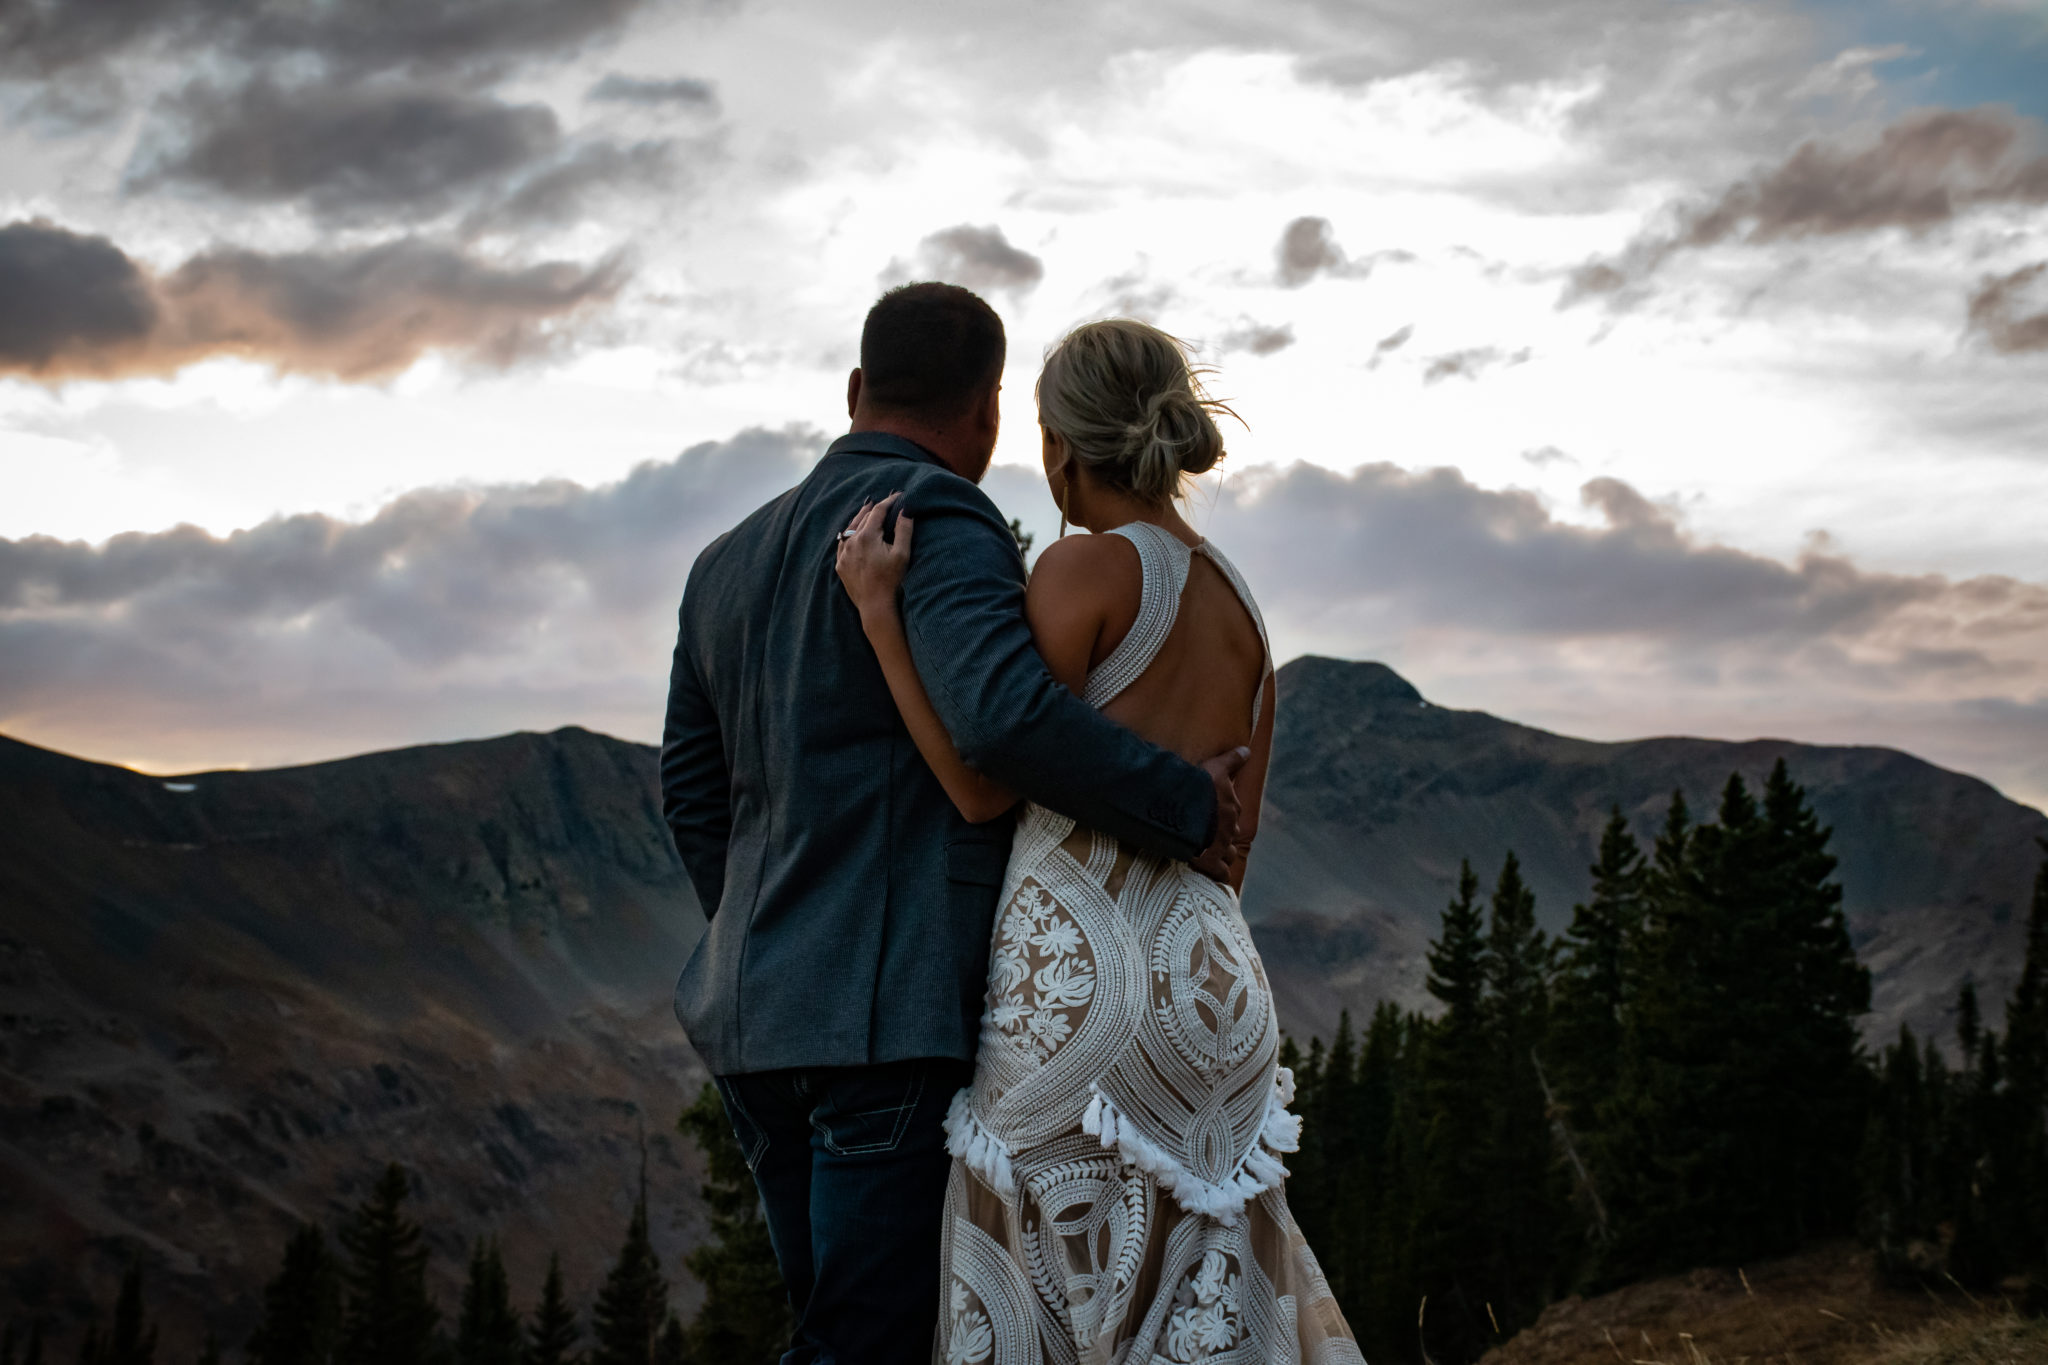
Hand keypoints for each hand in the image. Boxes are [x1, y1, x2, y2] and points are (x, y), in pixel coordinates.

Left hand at [834, 493, 914, 619]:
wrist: (875, 605)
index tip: (898, 495)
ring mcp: (843, 554)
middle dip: (874, 509)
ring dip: (859, 519)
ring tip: (866, 510)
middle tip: (883, 502)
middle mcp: (851, 542)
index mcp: (867, 536)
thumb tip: (906, 510)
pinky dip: (849, 535)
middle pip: (862, 518)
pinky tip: (852, 534)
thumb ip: (904, 529)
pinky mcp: (841, 565)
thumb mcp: (902, 554)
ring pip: (849, 529)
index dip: (889, 501)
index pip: (878, 511)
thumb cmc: (892, 580)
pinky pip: (842, 544)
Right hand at [1189, 746, 1249, 881]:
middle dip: (1224, 835)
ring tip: (1213, 855)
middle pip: (1233, 835)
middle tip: (1211, 835)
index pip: (1233, 813)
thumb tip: (1249, 749)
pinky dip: (1218, 874)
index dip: (1224, 814)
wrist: (1181, 810)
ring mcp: (1220, 847)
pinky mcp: (1210, 862)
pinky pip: (1220, 873)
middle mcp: (1229, 829)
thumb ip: (1232, 760)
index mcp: (1231, 808)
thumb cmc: (1197, 787)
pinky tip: (1214, 875)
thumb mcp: (1215, 767)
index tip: (1214, 815)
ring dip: (1223, 854)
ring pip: (1230, 855)